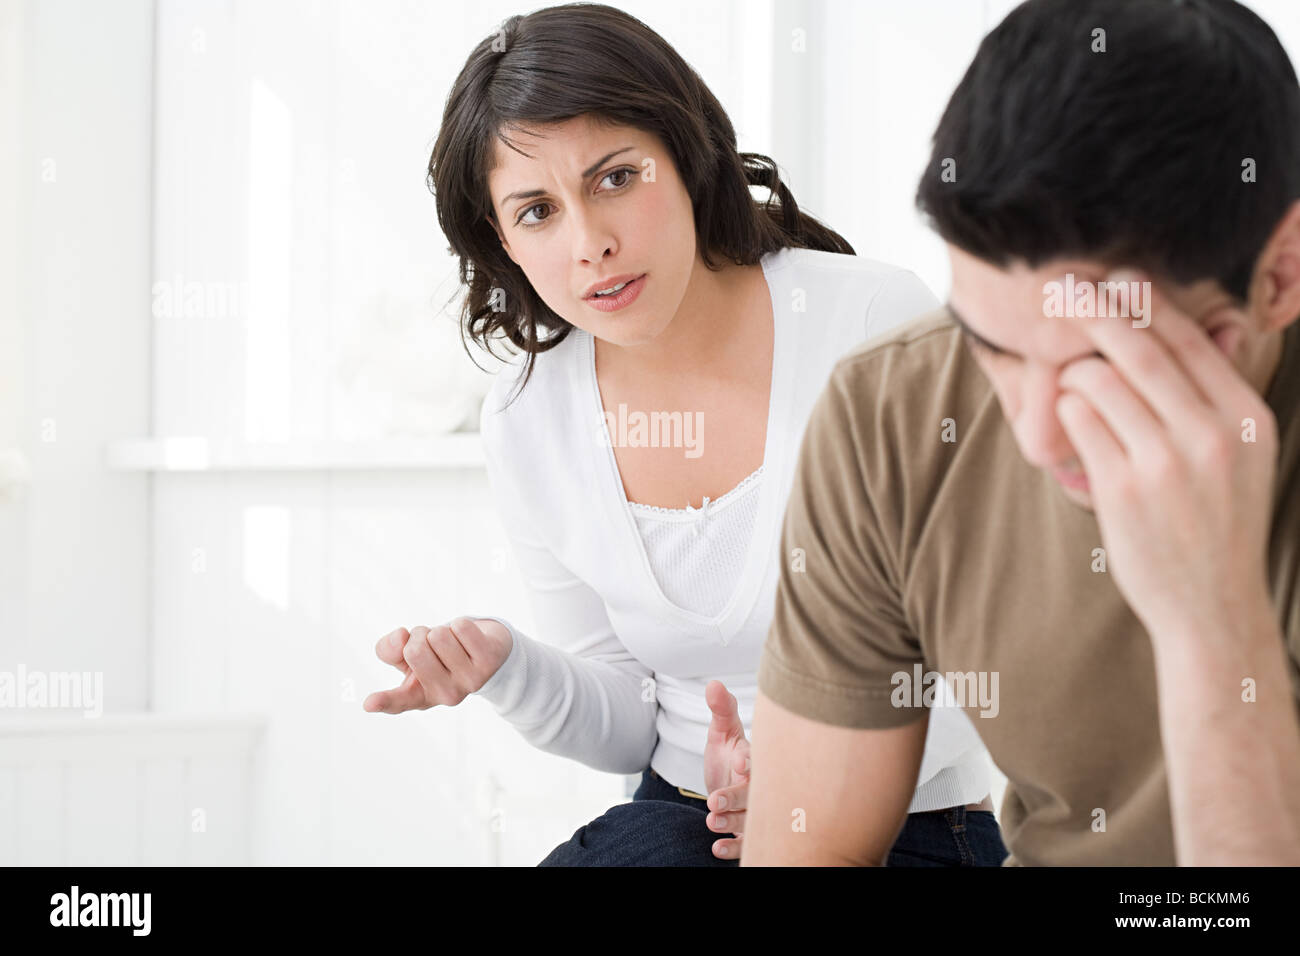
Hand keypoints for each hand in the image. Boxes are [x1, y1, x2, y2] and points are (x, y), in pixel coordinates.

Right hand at [362, 617, 512, 713]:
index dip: (382, 701)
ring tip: (453, 643)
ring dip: (442, 630)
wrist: (485, 648)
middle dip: (419, 635)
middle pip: (414, 649)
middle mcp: (445, 695)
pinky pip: (461, 627)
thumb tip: (401, 638)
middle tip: (434, 645)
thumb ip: (390, 649)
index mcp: (419, 696)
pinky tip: (470, 639)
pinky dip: (461, 624)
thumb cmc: (440, 654)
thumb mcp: (409, 654)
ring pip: (438, 635)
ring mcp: (470, 681)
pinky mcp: (489, 662)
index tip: (369, 703)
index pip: (397, 702)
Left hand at [702, 680, 750, 859]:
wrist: (726, 783)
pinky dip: (732, 848)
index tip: (740, 762)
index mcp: (757, 760)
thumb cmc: (728, 755)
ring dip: (732, 823)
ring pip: (750, 821)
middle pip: (754, 794)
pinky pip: (745, 844)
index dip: (751, 762)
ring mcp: (755, 811)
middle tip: (714, 800)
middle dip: (736, 798)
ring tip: (711, 821)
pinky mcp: (748, 833)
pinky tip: (716, 848)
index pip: (759, 761)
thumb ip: (721, 709)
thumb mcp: (722, 732)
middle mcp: (760, 787)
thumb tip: (714, 684)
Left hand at [1055, 272, 1278, 643]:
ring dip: (1074, 375)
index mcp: (1246, 418)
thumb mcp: (1241, 457)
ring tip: (1072, 385)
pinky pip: (1078, 420)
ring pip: (1099, 381)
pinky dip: (1065, 412)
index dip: (1147, 303)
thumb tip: (1184, 333)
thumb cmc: (1216, 525)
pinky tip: (1068, 420)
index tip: (1118, 277)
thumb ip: (1213, 401)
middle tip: (1067, 292)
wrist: (1212, 606)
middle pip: (1139, 349)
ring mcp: (1167, 461)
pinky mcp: (1123, 488)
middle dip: (1096, 314)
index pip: (1190, 340)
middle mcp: (1212, 434)